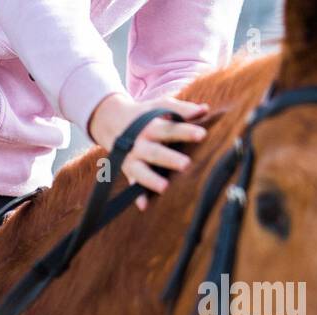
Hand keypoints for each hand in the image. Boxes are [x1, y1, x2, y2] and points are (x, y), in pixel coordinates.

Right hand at [88, 92, 207, 209]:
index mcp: (151, 126)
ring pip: (141, 171)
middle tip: (186, 164)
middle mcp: (140, 144)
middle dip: (169, 159)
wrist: (112, 122)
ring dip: (151, 179)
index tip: (202, 135)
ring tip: (165, 187)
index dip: (186, 132)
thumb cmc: (146, 115)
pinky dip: (137, 196)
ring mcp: (132, 159)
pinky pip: (133, 185)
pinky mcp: (129, 172)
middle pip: (155, 152)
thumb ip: (183, 110)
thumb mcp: (161, 107)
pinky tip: (144, 206)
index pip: (170, 129)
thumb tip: (205, 109)